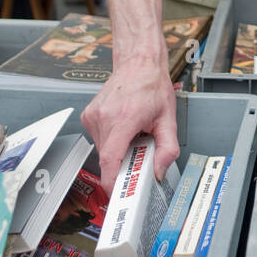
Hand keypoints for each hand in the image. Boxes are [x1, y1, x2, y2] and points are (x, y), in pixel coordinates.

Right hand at [80, 58, 178, 196]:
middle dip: (123, 163)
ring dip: (118, 149)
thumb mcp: (168, 119)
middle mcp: (103, 117)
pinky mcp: (88, 115)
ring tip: (132, 133)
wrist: (138, 62)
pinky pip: (98, 139)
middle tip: (139, 153)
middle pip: (108, 158)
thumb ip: (167, 149)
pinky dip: (111, 140)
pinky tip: (123, 126)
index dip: (112, 181)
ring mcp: (92, 116)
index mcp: (123, 118)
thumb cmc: (152, 86)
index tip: (117, 193)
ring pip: (103, 150)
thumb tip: (159, 171)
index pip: (110, 159)